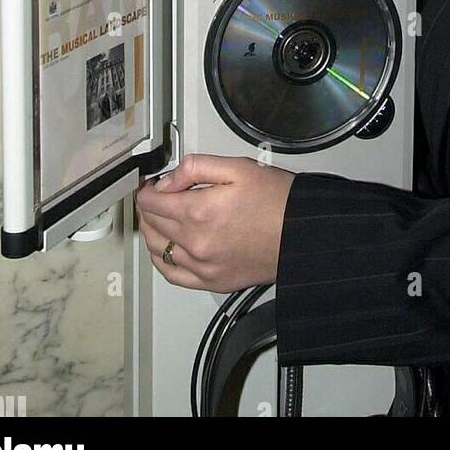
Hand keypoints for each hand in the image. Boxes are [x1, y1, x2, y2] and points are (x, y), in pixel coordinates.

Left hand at [135, 152, 296, 291]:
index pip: (152, 202)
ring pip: (158, 251)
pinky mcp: (211, 282)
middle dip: (148, 208)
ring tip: (156, 219)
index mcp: (199, 211)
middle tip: (155, 196)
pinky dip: (162, 260)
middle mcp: (196, 243)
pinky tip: (165, 250)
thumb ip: (195, 167)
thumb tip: (166, 181)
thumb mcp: (237, 167)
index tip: (151, 184)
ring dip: (151, 232)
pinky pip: (173, 275)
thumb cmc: (277, 200)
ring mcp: (202, 267)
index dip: (147, 189)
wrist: (302, 234)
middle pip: (152, 225)